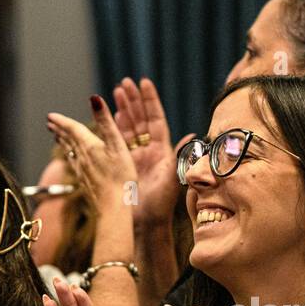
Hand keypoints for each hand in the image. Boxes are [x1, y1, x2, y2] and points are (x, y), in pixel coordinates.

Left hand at [48, 95, 138, 216]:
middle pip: (67, 140)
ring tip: (57, 136)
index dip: (62, 120)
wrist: (114, 208)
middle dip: (59, 130)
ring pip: (70, 152)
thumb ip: (106, 121)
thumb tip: (94, 98)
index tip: (51, 115)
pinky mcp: (86, 183)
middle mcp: (82, 158)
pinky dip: (70, 156)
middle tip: (50, 122)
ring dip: (63, 142)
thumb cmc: (121, 177)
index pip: (72, 129)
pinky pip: (75, 164)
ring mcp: (83, 172)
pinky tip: (72, 159)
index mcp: (90, 146)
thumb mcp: (117, 145)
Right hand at [111, 77, 188, 231]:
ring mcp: (137, 157)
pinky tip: (109, 116)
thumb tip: (195, 136)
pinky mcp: (126, 165)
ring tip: (116, 92)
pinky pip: (119, 142)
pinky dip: (115, 128)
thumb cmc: (162, 204)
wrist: (147, 223)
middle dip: (133, 100)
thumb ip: (181, 155)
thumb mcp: (175, 177)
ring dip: (123, 110)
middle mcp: (150, 151)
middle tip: (124, 83)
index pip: (155, 118)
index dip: (149, 100)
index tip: (144, 82)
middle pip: (141, 119)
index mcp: (162, 150)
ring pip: (129, 128)